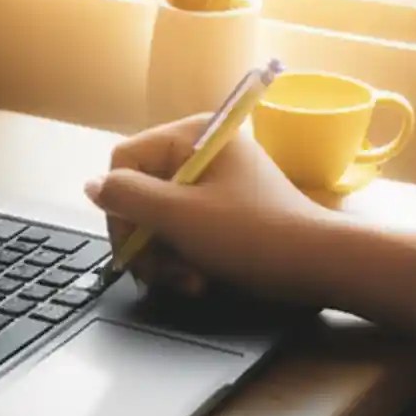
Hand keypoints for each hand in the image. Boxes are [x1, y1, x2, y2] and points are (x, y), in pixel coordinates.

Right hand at [85, 115, 335, 300]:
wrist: (324, 268)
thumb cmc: (254, 237)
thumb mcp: (180, 216)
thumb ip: (127, 196)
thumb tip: (92, 186)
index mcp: (193, 135)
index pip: (124, 162)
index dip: (119, 207)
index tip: (133, 245)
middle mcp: (202, 149)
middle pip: (139, 192)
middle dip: (145, 239)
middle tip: (159, 274)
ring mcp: (215, 179)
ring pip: (158, 216)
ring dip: (164, 256)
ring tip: (187, 280)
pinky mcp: (225, 207)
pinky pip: (183, 228)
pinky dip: (184, 256)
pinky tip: (198, 277)